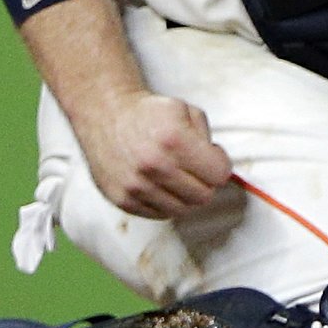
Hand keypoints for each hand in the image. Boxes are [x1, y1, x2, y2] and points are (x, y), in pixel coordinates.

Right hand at [80, 88, 235, 219]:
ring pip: (182, 209)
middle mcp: (154, 166)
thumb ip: (208, 140)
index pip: (219, 174)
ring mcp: (136, 186)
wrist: (106, 117)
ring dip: (186, 195)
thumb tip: (219, 170)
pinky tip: (162, 185)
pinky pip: (159, 215)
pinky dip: (167, 202)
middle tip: (196, 168)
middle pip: (203, 196)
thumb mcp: (187, 112)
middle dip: (206, 182)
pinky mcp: (122, 200)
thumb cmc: (150, 114)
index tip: (213, 158)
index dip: (221, 165)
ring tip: (179, 176)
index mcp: (174, 140)